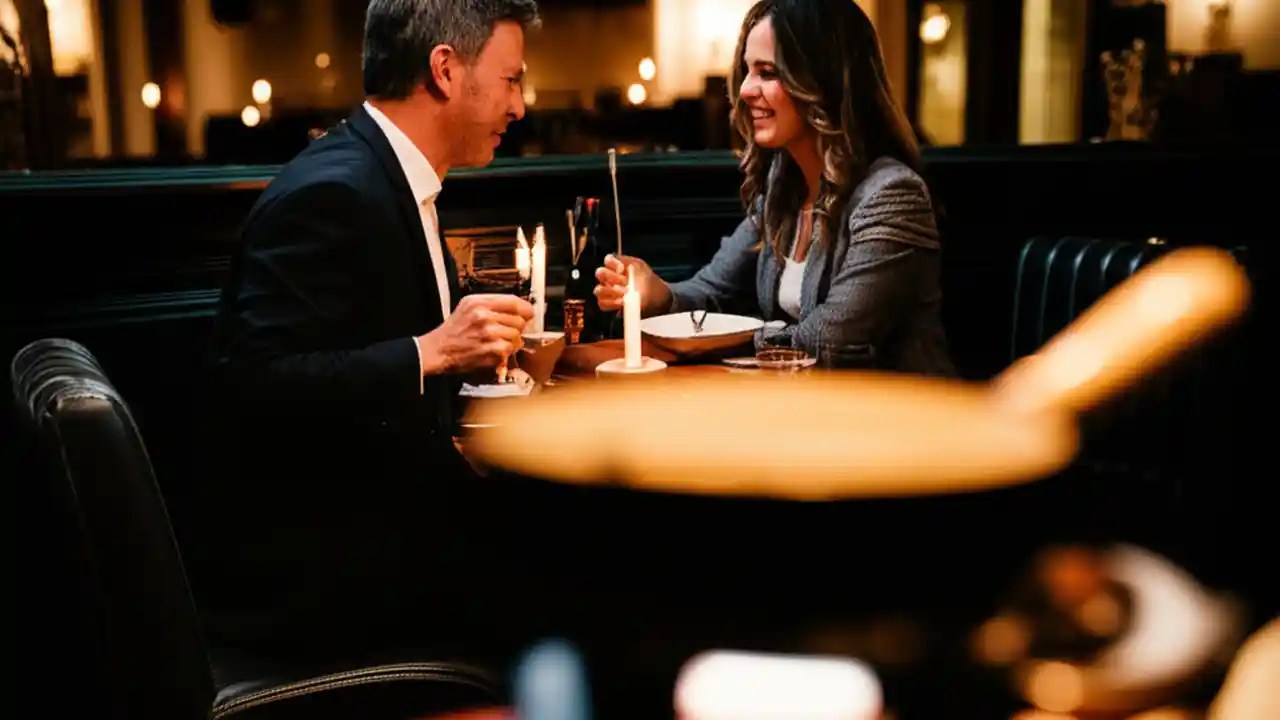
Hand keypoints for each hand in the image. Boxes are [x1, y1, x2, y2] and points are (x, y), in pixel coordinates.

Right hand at [418, 294, 533, 374]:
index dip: (525, 309)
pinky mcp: (492, 349)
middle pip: (519, 320)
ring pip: (517, 335)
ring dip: (511, 342)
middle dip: (516, 328)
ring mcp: (489, 333)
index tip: (527, 314)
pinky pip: (510, 349)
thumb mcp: (467, 307)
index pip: (513, 301)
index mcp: (479, 302)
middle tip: (505, 333)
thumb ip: (490, 304)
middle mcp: (484, 315)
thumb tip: (516, 307)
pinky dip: (505, 353)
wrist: (438, 351)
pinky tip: (494, 351)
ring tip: (497, 343)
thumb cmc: (453, 331)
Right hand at [594, 254, 671, 315]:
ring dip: (610, 291)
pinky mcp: (609, 303)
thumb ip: (629, 262)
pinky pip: (602, 303)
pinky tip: (621, 302)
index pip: (607, 260)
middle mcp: (609, 277)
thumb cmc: (647, 279)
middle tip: (624, 283)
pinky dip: (611, 303)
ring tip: (623, 294)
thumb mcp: (641, 266)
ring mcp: (608, 290)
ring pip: (599, 290)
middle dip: (611, 278)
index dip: (613, 264)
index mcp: (616, 265)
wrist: (655, 295)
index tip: (622, 269)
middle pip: (600, 273)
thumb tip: (620, 267)